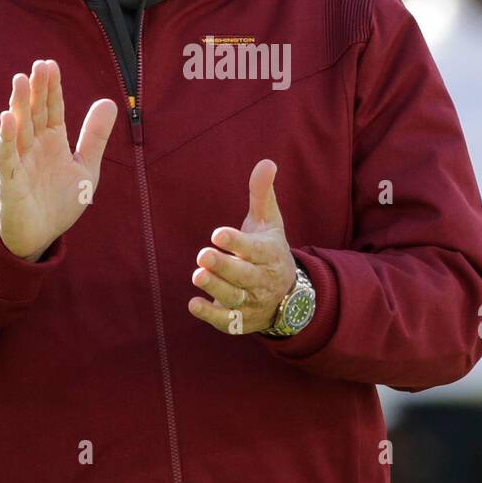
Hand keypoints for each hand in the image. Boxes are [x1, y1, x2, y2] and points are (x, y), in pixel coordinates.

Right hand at [0, 59, 117, 260]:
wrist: (40, 236)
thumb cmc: (58, 202)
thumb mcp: (85, 167)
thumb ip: (94, 137)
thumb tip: (108, 101)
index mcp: (53, 142)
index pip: (52, 109)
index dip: (52, 88)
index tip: (50, 64)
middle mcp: (35, 147)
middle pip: (34, 113)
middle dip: (36, 90)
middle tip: (38, 66)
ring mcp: (21, 162)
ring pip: (18, 128)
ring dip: (18, 105)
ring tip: (19, 81)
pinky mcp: (10, 181)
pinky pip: (6, 157)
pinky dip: (6, 138)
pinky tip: (7, 119)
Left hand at [189, 158, 297, 334]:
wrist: (288, 296)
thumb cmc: (270, 250)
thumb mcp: (269, 221)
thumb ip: (262, 193)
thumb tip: (266, 161)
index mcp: (269, 253)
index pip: (254, 249)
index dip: (236, 242)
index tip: (217, 233)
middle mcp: (262, 279)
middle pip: (243, 275)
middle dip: (224, 266)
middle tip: (203, 255)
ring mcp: (251, 301)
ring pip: (234, 297)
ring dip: (216, 288)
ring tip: (197, 275)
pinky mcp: (240, 319)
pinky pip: (226, 321)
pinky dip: (210, 315)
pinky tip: (193, 304)